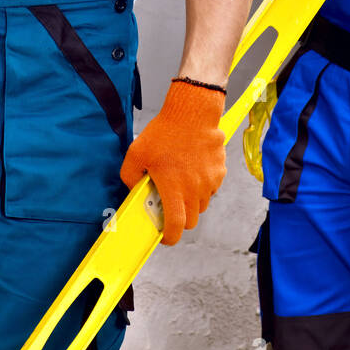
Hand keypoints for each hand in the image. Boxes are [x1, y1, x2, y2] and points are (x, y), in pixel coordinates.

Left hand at [119, 79, 226, 245]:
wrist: (192, 112)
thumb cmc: (164, 132)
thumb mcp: (136, 154)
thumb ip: (130, 178)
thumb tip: (136, 190)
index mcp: (173, 188)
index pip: (177, 225)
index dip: (170, 237)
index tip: (166, 237)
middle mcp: (194, 189)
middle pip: (192, 220)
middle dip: (181, 220)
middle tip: (171, 207)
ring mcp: (210, 181)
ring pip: (202, 204)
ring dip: (191, 202)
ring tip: (180, 184)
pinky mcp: (219, 171)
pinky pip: (211, 188)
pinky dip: (202, 186)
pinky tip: (192, 170)